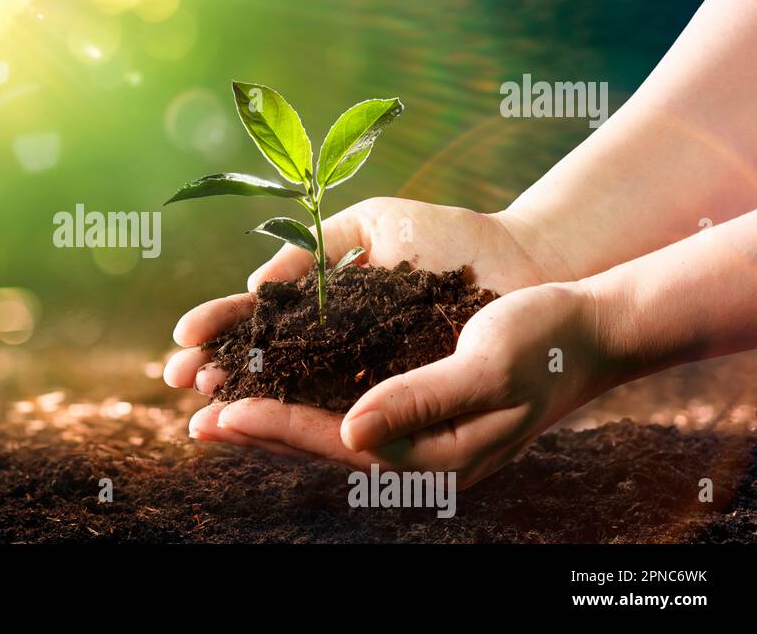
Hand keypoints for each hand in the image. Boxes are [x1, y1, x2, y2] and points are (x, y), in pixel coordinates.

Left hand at [205, 282, 606, 485]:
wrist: (592, 329)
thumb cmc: (545, 341)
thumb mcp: (485, 365)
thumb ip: (419, 400)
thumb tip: (350, 432)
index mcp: (437, 457)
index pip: (338, 446)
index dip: (278, 428)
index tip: (224, 412)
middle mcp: (420, 456)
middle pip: (321, 447)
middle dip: (259, 431)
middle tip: (195, 420)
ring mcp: (417, 435)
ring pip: (326, 431)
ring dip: (273, 418)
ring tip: (215, 409)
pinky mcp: (414, 408)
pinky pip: (344, 408)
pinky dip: (303, 398)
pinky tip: (272, 385)